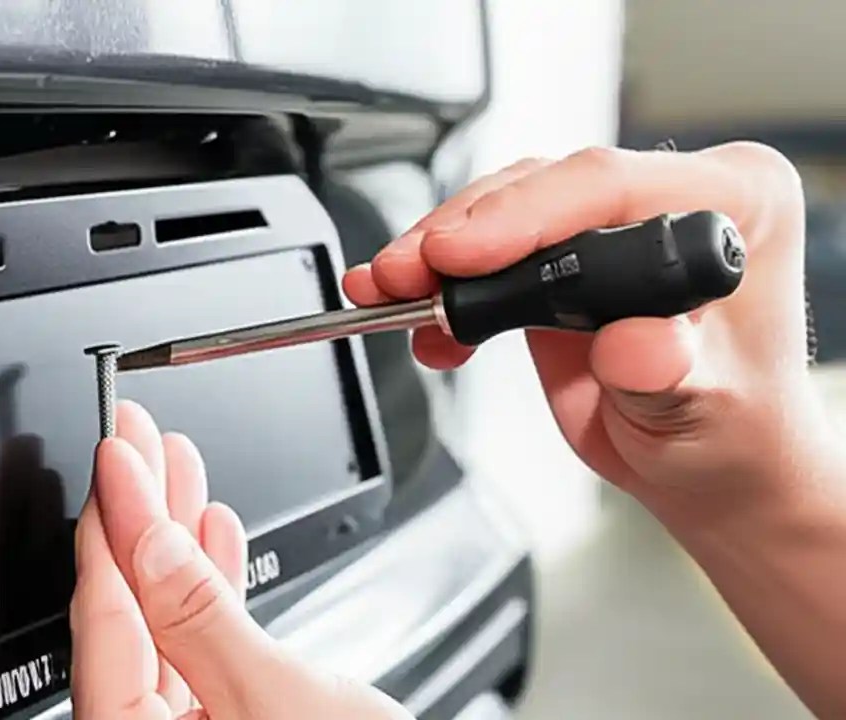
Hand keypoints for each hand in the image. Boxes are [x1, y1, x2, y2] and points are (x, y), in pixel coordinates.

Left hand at [70, 400, 408, 718]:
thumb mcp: (276, 701)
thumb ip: (202, 620)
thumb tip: (149, 543)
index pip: (107, 619)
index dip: (112, 524)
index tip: (115, 454)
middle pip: (131, 612)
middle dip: (139, 515)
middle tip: (135, 439)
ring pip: (171, 618)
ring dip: (178, 536)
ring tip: (176, 465)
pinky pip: (209, 644)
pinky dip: (218, 584)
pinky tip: (216, 531)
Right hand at [344, 142, 826, 517]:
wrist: (706, 466)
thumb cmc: (733, 432)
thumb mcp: (711, 407)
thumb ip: (669, 370)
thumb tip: (635, 345)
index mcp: (735, 202)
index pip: (612, 182)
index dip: (525, 214)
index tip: (461, 255)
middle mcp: (670, 198)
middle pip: (543, 190)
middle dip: (462, 235)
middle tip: (404, 274)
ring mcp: (609, 227)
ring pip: (502, 213)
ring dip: (435, 256)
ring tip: (390, 291)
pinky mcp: (559, 260)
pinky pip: (487, 254)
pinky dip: (443, 288)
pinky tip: (419, 321)